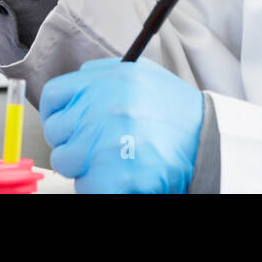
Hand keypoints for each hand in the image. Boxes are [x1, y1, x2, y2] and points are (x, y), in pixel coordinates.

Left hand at [41, 57, 203, 193]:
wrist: (206, 141)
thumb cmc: (175, 112)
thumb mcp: (141, 75)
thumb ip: (103, 78)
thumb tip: (74, 90)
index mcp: (107, 80)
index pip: (54, 95)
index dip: (55, 112)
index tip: (64, 122)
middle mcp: (103, 107)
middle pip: (56, 131)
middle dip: (73, 140)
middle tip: (97, 144)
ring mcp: (106, 142)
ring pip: (66, 161)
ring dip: (85, 165)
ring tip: (114, 159)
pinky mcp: (112, 177)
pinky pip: (84, 186)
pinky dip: (99, 186)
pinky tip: (121, 174)